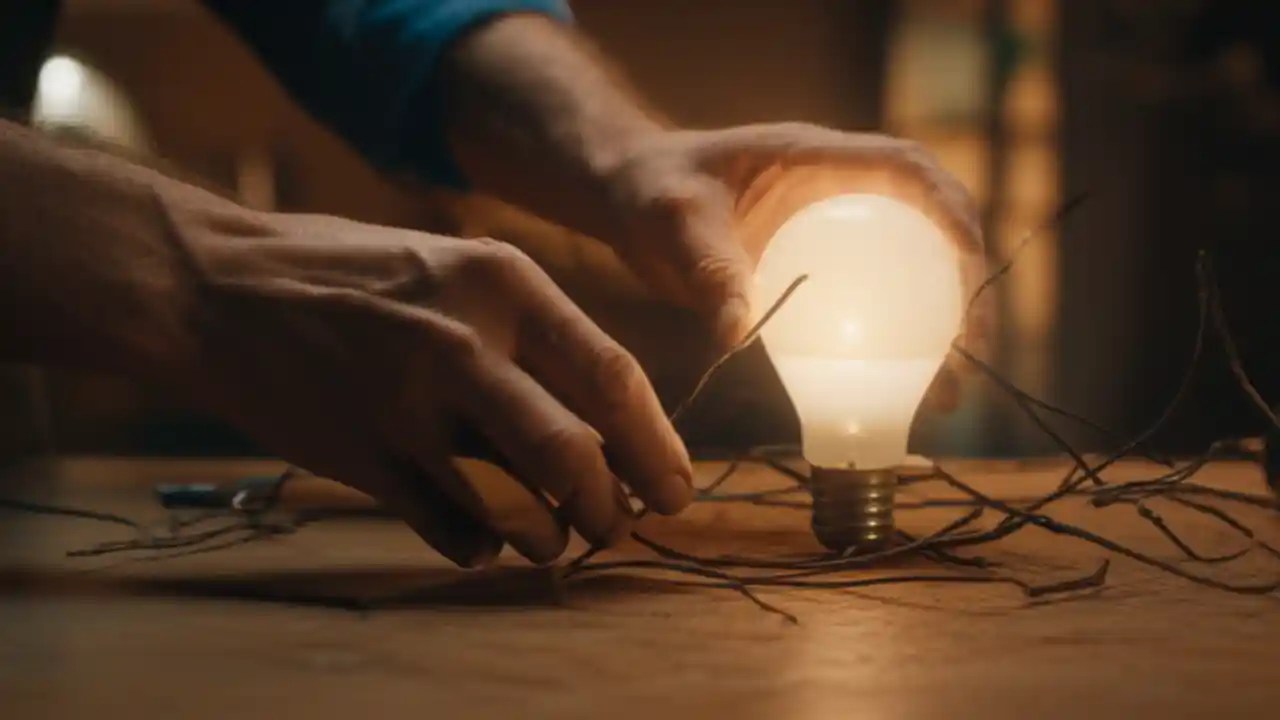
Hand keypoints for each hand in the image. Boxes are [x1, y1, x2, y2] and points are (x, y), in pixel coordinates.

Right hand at [171, 209, 692, 565]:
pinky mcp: (362, 456)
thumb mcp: (455, 270)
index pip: (611, 377)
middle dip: (614, 507)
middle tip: (621, 526)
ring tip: (555, 541)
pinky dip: (477, 547)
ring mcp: (407, 405)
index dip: (657, 444)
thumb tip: (607, 421)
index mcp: (502, 283)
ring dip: (550, 538)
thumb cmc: (353, 274)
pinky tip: (481, 543)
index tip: (676, 488)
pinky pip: (448, 529)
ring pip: (516, 506)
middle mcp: (462, 343)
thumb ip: (528, 338)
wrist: (219, 285)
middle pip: (575, 452)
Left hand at [599, 123, 988, 407]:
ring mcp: (833, 233)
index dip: (948, 208)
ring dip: (939, 330)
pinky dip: (892, 348)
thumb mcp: (674, 221)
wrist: (629, 200)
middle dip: (963, 285)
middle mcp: (837, 192)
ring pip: (910, 274)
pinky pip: (871, 306)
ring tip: (946, 395)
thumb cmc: (650, 192)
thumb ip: (707, 266)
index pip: (905, 169)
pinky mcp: (819, 271)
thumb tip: (737, 331)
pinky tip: (894, 397)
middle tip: (968, 353)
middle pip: (928, 229)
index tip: (967, 261)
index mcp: (814, 159)